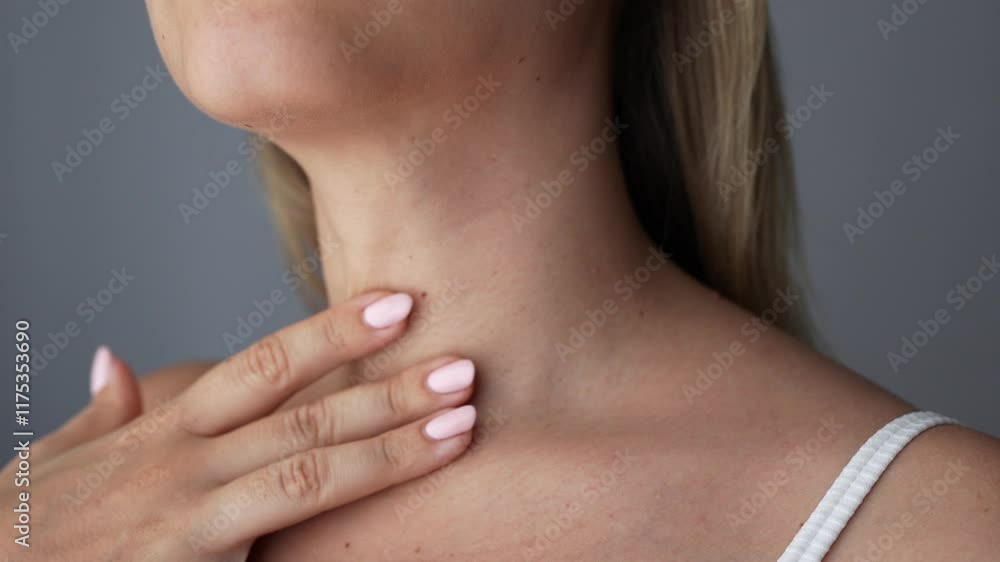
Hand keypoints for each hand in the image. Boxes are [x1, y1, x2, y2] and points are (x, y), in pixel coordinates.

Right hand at [1, 292, 476, 560]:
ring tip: (462, 422)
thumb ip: (98, 414)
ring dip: (390, 445)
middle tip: (464, 363)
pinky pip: (279, 536)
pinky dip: (342, 523)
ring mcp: (184, 514)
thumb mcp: (50, 465)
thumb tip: (117, 360)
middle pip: (303, 410)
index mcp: (164, 430)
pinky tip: (402, 514)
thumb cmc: (20, 537)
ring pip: (306, 470)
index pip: (263, 365)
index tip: (398, 305)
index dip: (333, 332)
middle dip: (388, 385)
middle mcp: (182, 462)